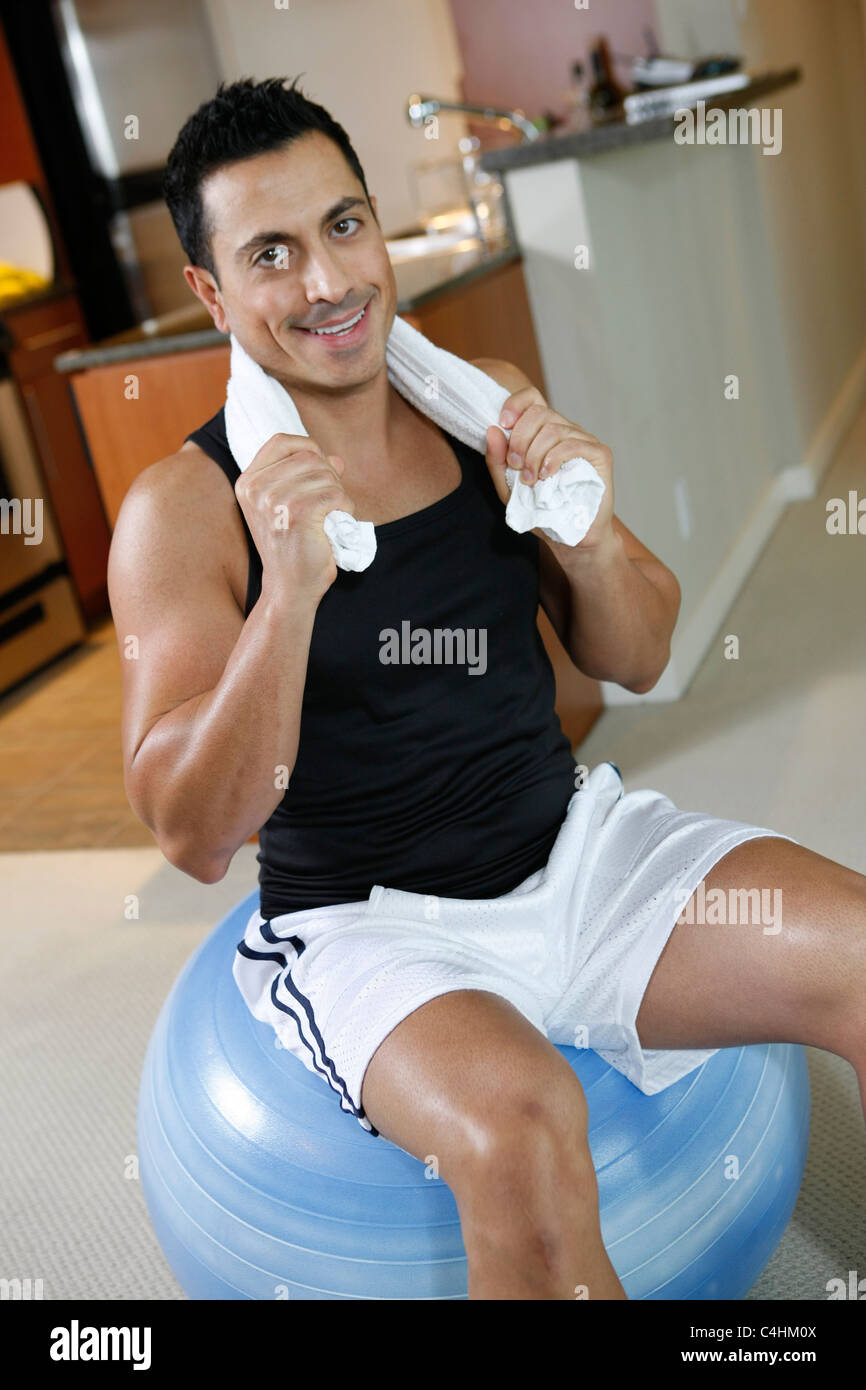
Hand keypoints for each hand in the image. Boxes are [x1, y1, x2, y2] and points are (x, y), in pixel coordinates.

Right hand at [234, 432, 356, 600]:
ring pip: (326, 473)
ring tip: (333, 514)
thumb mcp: (291, 507)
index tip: (320, 470)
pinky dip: (345, 506)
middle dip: (329, 475)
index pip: (281, 441)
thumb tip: (336, 459)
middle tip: (331, 501)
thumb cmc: (293, 547)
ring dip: (339, 493)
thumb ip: (309, 478)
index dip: (307, 448)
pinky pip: (335, 493)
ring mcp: (274, 499)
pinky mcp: (297, 512)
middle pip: (308, 455)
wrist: (289, 586)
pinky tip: (337, 522)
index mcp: (247, 482)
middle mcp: (255, 487)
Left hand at [484, 385, 614, 549]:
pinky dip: (554, 459)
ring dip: (535, 454)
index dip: (515, 404)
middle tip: (515, 466)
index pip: (532, 398)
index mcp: (543, 432)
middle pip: (539, 412)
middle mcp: (565, 430)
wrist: (571, 537)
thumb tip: (492, 431)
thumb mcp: (508, 489)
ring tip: (530, 480)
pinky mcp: (600, 453)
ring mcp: (584, 440)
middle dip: (520, 438)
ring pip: (554, 429)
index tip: (502, 424)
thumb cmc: (542, 512)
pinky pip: (573, 444)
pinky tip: (546, 476)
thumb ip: (497, 461)